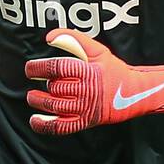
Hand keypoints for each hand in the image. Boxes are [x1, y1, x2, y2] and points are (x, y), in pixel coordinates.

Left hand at [24, 29, 163, 134]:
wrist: (132, 93)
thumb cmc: (112, 69)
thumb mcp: (97, 50)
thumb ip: (73, 39)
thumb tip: (49, 37)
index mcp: (88, 71)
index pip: (58, 68)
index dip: (39, 68)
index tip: (30, 69)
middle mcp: (87, 90)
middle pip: (55, 88)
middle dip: (42, 84)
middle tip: (38, 81)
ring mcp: (86, 108)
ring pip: (56, 106)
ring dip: (39, 102)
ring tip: (33, 97)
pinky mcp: (85, 121)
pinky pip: (62, 127)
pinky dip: (45, 125)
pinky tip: (35, 120)